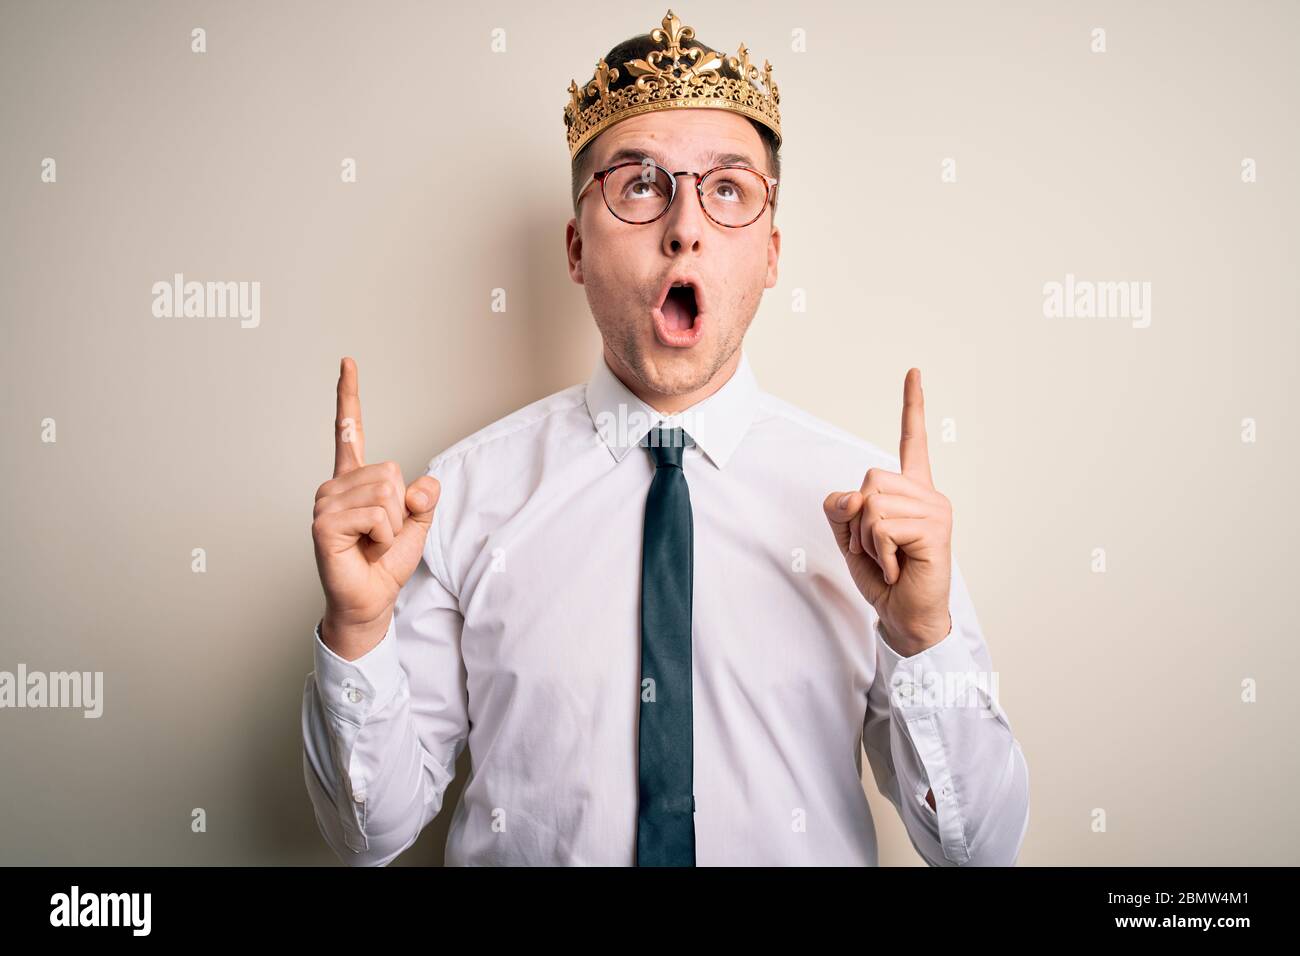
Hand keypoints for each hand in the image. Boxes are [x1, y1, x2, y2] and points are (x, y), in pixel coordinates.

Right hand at [311, 357, 439, 658]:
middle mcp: (334, 486)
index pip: (349, 431)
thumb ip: (422, 500)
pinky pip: (377, 514)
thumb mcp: (416, 526)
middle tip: (381, 535)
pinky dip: (384, 535)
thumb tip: (422, 484)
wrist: (370, 601)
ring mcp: (325, 504)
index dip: (349, 396)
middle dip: (400, 508)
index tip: (347, 363)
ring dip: (392, 525)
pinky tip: (364, 548)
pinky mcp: (324, 524)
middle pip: (389, 471)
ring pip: (386, 492)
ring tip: (371, 543)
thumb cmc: (385, 564)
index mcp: (354, 481)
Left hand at [823, 368, 952, 653]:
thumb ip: (841, 509)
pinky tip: (897, 568)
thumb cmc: (883, 577)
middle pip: (870, 478)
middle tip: (873, 549)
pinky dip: (878, 551)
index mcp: (910, 491)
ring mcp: (935, 510)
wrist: (907, 616)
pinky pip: (882, 526)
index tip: (914, 372)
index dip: (912, 406)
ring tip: (888, 559)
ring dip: (866, 539)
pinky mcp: (935, 529)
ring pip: (873, 503)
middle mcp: (927, 494)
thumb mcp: (851, 538)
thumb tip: (851, 495)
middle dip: (856, 519)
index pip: (912, 441)